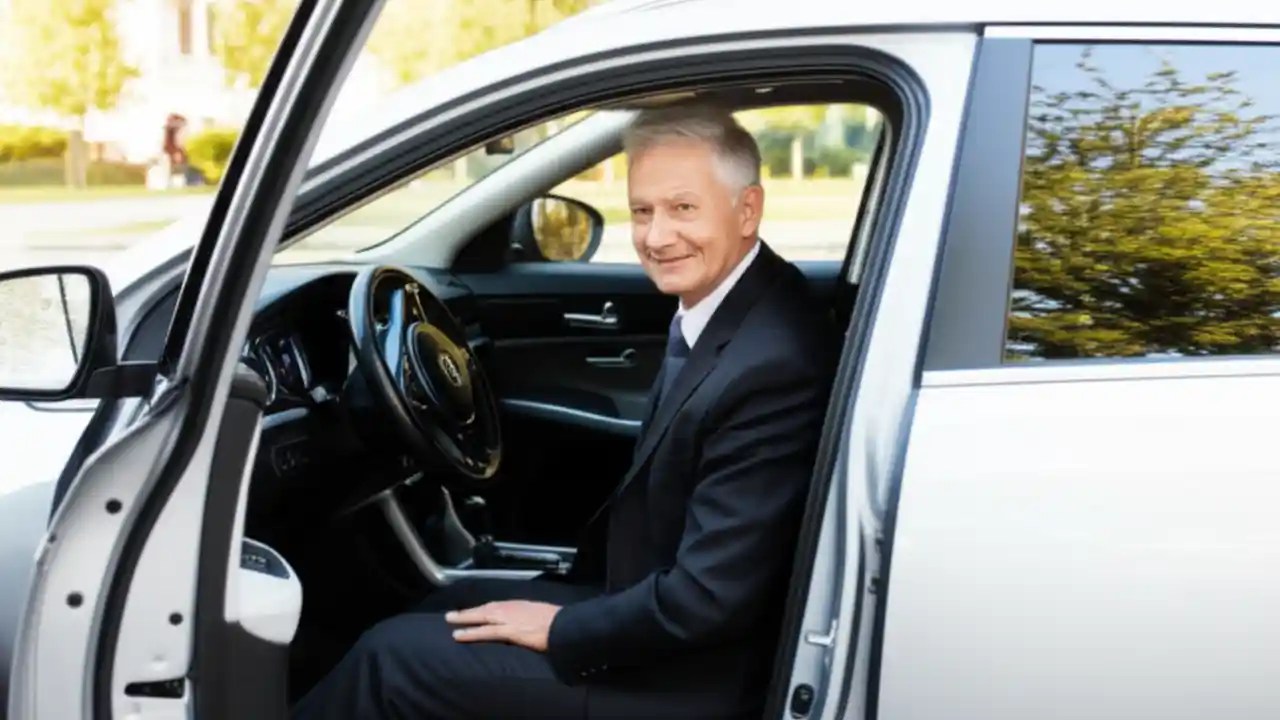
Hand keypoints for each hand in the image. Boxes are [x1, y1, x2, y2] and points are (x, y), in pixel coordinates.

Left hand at [445, 600, 560, 651]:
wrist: (564, 626)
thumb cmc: (558, 622)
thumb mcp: (542, 615)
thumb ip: (530, 617)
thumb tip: (527, 623)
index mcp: (520, 605)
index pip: (497, 607)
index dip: (483, 609)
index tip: (473, 612)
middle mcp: (511, 608)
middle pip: (485, 609)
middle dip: (469, 612)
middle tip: (451, 615)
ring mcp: (508, 618)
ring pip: (481, 617)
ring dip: (465, 619)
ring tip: (450, 621)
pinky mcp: (508, 630)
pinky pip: (485, 632)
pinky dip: (471, 633)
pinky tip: (459, 635)